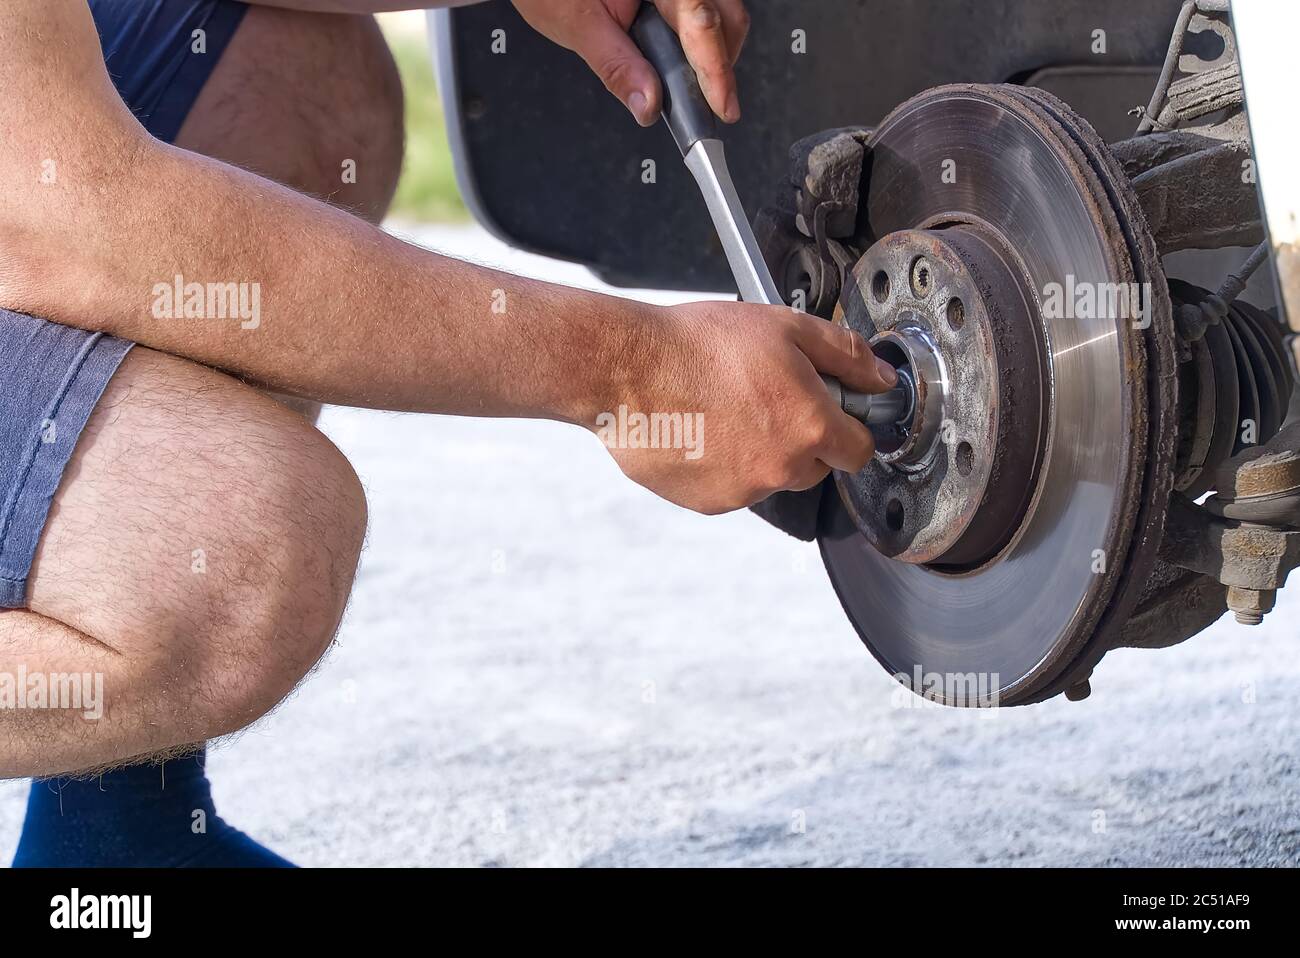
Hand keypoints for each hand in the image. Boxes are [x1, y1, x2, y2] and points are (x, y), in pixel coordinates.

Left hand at [510, 0, 749, 125]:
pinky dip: (697, 44)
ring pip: (722, 19)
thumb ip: (616, 66)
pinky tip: (674, 59)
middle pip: (725, 20)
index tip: (723, 106)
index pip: (701, 22)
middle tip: (701, 104)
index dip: (716, 70)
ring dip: (709, 55)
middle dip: (718, 65)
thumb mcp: (577, 24)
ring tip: (678, 79)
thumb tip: (648, 105)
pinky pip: (705, 15)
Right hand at [596, 302, 898, 514]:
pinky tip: (703, 428)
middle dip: (803, 438)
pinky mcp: (709, 502)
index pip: (860, 450)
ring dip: (761, 451)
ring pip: (771, 477)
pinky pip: (733, 488)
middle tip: (768, 398)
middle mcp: (782, 468)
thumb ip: (845, 355)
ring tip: (726, 408)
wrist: (628, 370)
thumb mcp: (785, 327)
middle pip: (816, 466)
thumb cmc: (699, 344)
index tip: (832, 412)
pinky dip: (724, 465)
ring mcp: (744, 491)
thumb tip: (881, 378)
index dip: (848, 427)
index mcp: (810, 426)